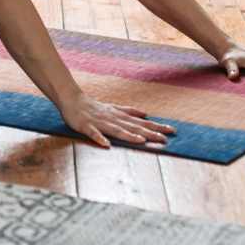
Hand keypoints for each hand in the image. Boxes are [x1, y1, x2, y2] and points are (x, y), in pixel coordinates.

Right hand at [60, 93, 174, 148]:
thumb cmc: (93, 107)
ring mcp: (100, 122)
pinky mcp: (86, 126)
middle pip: (132, 127)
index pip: (141, 122)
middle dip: (148, 133)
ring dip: (128, 135)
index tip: (172, 131)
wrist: (72, 100)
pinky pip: (93, 133)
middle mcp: (113, 119)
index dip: (156, 126)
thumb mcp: (114, 107)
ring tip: (141, 141)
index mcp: (120, 116)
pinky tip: (106, 145)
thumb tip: (145, 113)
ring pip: (116, 130)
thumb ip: (129, 111)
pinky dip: (100, 138)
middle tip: (164, 139)